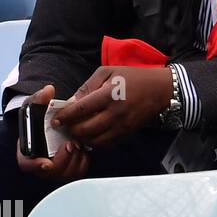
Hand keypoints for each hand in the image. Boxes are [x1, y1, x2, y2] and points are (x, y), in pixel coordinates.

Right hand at [15, 84, 90, 182]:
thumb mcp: (36, 106)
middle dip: (62, 159)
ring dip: (74, 159)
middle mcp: (40, 164)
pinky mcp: (70, 169)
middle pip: (51, 172)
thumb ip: (40, 99)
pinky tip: (83, 148)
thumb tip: (48, 90)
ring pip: (66, 173)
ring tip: (77, 144)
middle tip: (70, 144)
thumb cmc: (40, 119)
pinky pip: (79, 171)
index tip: (46, 162)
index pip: (27, 164)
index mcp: (27, 152)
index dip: (35, 165)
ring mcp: (56, 169)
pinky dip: (83, 160)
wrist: (52, 126)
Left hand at [52, 65, 174, 148]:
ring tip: (78, 130)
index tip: (55, 119)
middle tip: (66, 125)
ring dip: (82, 137)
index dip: (65, 116)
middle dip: (71, 129)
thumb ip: (87, 86)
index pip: (81, 110)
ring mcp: (122, 125)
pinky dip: (95, 142)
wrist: (160, 89)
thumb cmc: (132, 77)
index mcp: (110, 95)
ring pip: (94, 140)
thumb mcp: (108, 72)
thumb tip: (70, 102)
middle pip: (85, 129)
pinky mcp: (127, 133)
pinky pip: (106, 144)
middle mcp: (116, 113)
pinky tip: (92, 134)